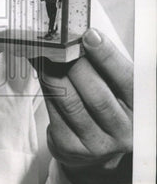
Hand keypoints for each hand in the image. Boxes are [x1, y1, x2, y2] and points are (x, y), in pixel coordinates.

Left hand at [32, 29, 132, 171]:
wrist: (97, 147)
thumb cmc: (109, 106)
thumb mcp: (116, 87)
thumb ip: (105, 67)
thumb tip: (81, 36)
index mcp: (140, 109)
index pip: (127, 81)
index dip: (107, 57)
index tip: (90, 36)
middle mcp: (123, 131)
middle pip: (97, 96)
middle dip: (76, 66)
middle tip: (60, 46)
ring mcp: (97, 144)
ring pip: (72, 105)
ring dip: (55, 76)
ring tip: (46, 56)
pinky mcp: (70, 148)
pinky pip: (55, 114)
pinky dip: (46, 90)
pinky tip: (43, 74)